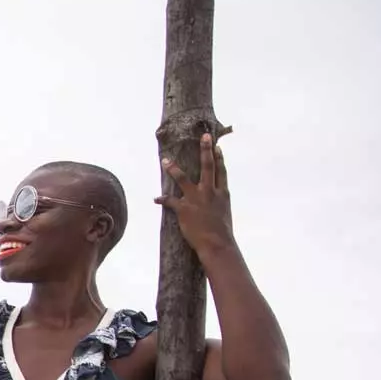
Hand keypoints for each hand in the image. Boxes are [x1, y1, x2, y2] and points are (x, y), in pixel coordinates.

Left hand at [156, 131, 234, 258]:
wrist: (217, 243)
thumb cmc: (221, 233)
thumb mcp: (224, 214)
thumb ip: (219, 205)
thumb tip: (216, 204)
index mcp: (222, 194)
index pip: (221, 171)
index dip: (220, 158)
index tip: (217, 146)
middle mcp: (211, 192)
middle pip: (208, 166)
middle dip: (206, 150)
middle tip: (204, 136)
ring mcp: (197, 199)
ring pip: (184, 179)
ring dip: (173, 169)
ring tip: (165, 161)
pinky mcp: (184, 209)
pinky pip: (170, 201)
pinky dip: (162, 200)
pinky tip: (156, 199)